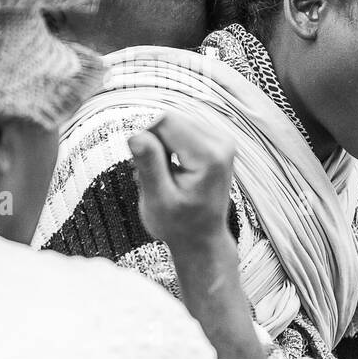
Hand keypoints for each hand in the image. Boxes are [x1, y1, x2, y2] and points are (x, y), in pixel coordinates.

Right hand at [128, 112, 235, 256]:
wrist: (202, 239)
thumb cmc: (179, 225)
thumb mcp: (158, 200)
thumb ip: (149, 166)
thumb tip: (136, 135)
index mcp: (210, 156)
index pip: (165, 122)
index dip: (146, 141)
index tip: (147, 170)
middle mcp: (222, 142)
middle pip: (170, 119)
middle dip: (155, 145)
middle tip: (158, 177)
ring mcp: (222, 140)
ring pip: (174, 123)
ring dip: (162, 147)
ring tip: (167, 177)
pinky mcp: (216, 141)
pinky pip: (182, 129)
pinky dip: (171, 147)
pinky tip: (175, 171)